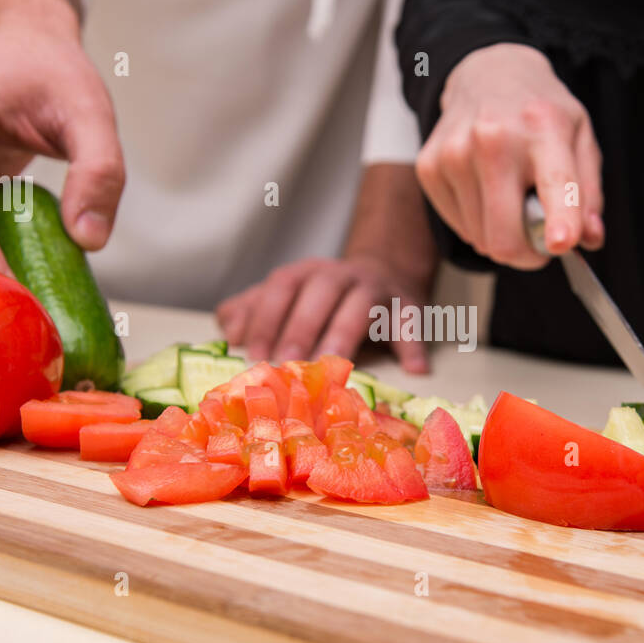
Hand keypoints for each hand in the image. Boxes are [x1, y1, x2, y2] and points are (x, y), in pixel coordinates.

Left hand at [216, 255, 430, 371]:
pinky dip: (413, 344)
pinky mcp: (407, 304)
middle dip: (301, 327)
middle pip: (320, 293)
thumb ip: (253, 309)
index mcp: (306, 272)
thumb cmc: (322, 299)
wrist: (382, 274)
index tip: (253, 354)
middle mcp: (341, 274)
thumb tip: (229, 331)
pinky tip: (414, 370)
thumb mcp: (286, 297)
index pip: (282, 286)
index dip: (266, 318)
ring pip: (360, 306)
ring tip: (333, 367)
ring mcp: (376, 287)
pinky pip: (411, 322)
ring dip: (344, 335)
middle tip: (287, 362)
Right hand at [415, 43, 603, 267]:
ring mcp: (454, 153)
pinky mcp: (429, 167)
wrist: (488, 75)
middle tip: (539, 240)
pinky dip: (476, 222)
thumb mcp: (580, 138)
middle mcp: (494, 139)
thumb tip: (588, 238)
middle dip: (526, 254)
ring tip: (509, 197)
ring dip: (500, 233)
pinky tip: (485, 190)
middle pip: (504, 235)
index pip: (553, 181)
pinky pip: (459, 227)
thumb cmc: (540, 113)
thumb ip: (588, 194)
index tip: (559, 244)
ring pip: (481, 239)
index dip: (558, 219)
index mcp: (544, 129)